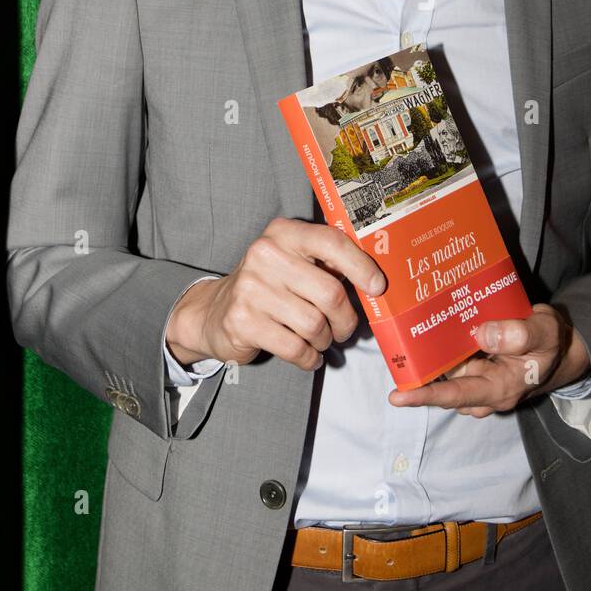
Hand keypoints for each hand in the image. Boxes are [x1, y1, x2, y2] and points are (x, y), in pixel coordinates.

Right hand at [165, 217, 386, 370]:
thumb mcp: (292, 261)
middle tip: (344, 329)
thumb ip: (326, 263)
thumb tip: (374, 281)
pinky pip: (294, 348)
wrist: (213, 312)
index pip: (331, 242)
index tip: (378, 287)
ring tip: (320, 340)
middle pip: (330, 293)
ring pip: (314, 324)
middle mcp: (265, 255)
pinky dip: (309, 358)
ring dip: (325, 340)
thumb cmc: (268, 286)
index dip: (361, 266)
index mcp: (284, 233)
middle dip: (345, 320)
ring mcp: (251, 288)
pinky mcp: (242, 321)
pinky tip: (308, 356)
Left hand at [387, 304, 590, 416]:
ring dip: (427, 355)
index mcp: (499, 388)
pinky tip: (427, 325)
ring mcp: (476, 379)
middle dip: (418, 369)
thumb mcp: (545, 332)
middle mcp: (482, 389)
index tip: (397, 396)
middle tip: (396, 344)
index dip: (426, 396)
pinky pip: (450, 359)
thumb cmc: (552, 342)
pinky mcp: (472, 367)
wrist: (558, 348)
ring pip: (443, 370)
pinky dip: (439, 346)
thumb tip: (481, 333)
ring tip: (407, 328)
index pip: (456, 395)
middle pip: (442, 383)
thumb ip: (519, 334)